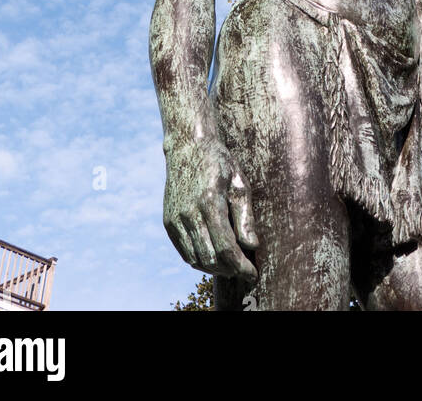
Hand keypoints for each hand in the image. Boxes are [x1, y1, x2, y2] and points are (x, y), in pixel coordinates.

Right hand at [163, 138, 257, 285]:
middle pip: (210, 257)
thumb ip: (245, 217)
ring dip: (214, 268)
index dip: (241, 266)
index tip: (253, 274)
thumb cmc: (219, 162)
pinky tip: (214, 258)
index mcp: (209, 201)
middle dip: (229, 270)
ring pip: (195, 258)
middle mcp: (188, 213)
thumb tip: (252, 246)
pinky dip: (199, 260)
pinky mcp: (168, 221)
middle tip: (244, 271)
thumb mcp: (239, 183)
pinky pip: (184, 251)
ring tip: (231, 267)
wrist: (188, 146)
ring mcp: (175, 218)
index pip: (225, 247)